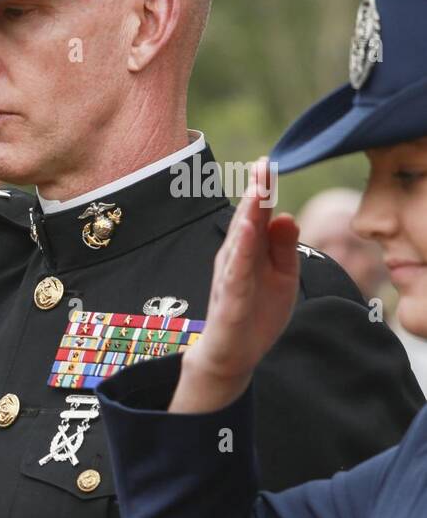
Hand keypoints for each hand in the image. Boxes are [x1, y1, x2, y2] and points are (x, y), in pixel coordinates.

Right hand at [169, 158, 298, 413]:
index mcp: (251, 251)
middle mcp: (236, 258)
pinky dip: (241, 249)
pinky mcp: (231, 298)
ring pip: (240, 241)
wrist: (233, 354)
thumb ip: (284, 247)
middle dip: (255, 193)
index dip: (264, 190)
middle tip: (263, 165)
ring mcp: (231, 277)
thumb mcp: (282, 276)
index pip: (259, 215)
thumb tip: (286, 215)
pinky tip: (246, 230)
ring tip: (256, 191)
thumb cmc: (255, 314)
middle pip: (247, 221)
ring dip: (247, 215)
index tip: (269, 163)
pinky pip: (236, 270)